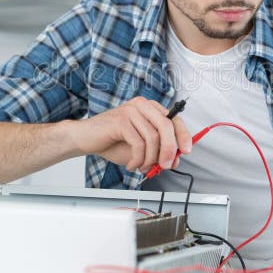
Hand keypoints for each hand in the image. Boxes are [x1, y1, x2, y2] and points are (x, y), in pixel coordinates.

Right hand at [69, 97, 191, 171]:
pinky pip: (138, 143)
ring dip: (149, 159)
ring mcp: (131, 110)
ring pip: (153, 138)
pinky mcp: (121, 120)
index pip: (174, 118)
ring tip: (141, 167)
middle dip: (169, 150)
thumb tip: (176, 159)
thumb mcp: (141, 148)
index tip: (186, 151)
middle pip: (166, 126)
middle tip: (165, 166)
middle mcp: (142, 105)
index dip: (183, 135)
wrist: (85, 138)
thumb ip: (158, 151)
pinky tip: (132, 164)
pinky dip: (137, 159)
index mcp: (150, 108)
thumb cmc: (113, 142)